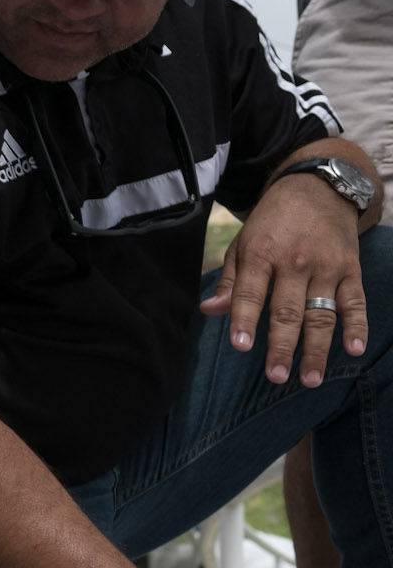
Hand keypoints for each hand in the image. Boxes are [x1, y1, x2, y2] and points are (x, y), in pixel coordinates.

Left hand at [201, 172, 366, 387]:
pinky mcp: (351, 269)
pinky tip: (353, 350)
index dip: (244, 320)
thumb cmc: (272, 223)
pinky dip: (357, 326)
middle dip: (282, 346)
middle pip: (287, 311)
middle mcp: (293, 263)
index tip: (240, 346)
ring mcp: (326, 267)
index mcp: (260, 255)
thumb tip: (210, 311)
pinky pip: (355, 302)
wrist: (318, 188)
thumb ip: (230, 281)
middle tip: (276, 376)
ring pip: (320, 314)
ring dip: (316, 349)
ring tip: (309, 379)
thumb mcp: (243, 243)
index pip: (250, 293)